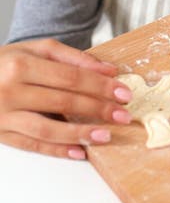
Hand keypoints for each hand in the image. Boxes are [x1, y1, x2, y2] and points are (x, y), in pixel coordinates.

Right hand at [0, 39, 132, 159]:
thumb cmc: (5, 63)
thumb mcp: (35, 50)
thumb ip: (72, 58)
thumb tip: (108, 70)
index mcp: (21, 65)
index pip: (70, 78)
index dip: (100, 86)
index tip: (124, 93)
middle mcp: (11, 91)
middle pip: (63, 102)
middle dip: (98, 109)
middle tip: (123, 115)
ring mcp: (4, 116)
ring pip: (48, 129)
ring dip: (80, 134)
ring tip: (106, 136)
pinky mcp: (0, 135)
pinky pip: (32, 145)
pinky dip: (57, 150)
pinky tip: (79, 151)